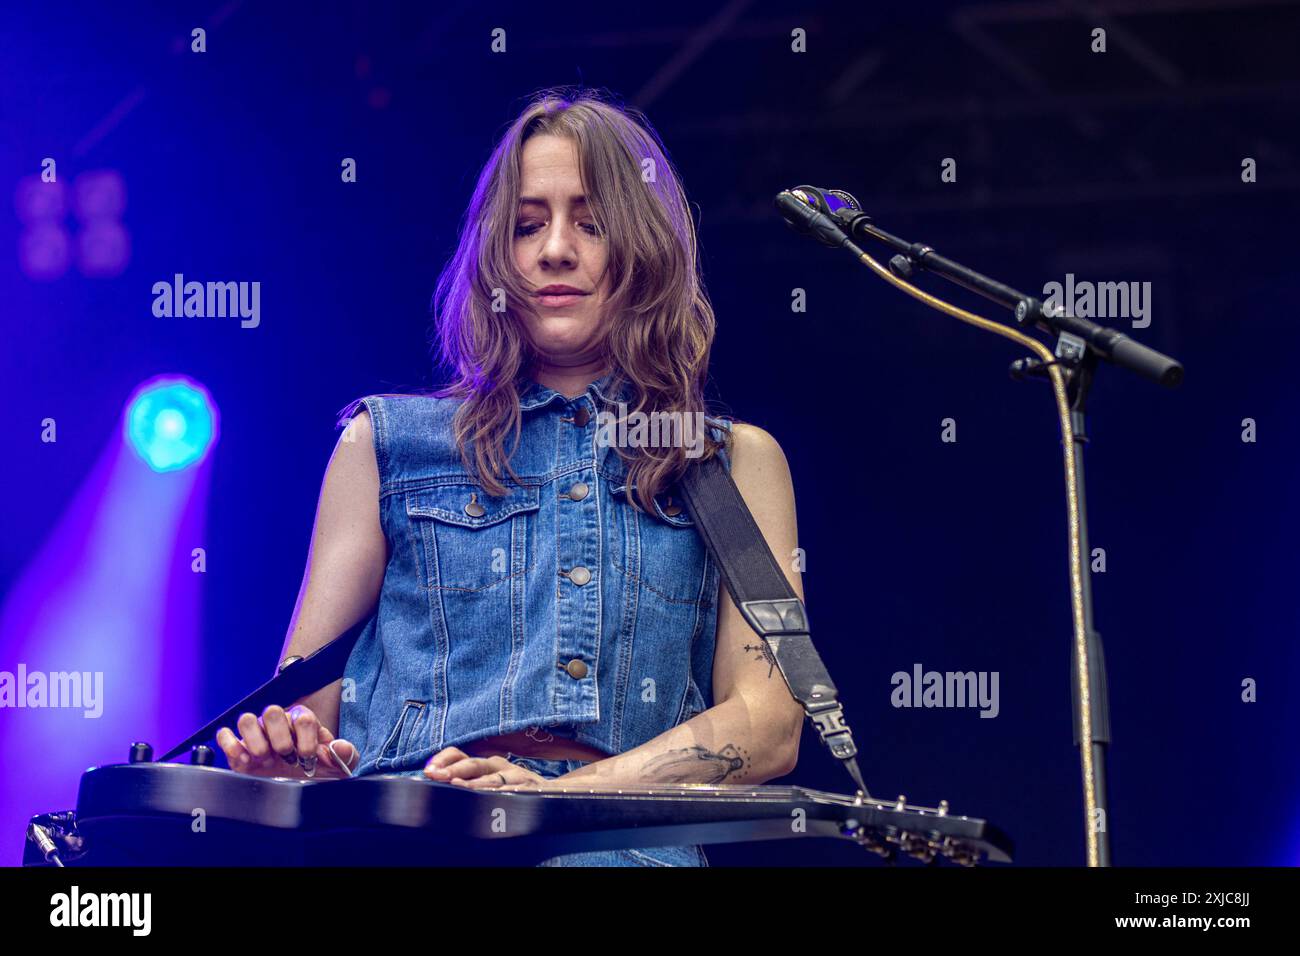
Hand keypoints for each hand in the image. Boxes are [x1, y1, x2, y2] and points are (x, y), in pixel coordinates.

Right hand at [216, 704, 357, 778]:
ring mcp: (256, 735)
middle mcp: (278, 724)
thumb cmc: (317, 772)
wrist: (297, 789)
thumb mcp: (338, 767)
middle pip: (272, 711)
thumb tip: (339, 747)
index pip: (302, 717)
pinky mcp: (238, 748)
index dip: (306, 739)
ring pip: (246, 719)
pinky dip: (232, 746)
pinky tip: (246, 762)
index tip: (308, 758)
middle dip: (280, 738)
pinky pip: (225, 735)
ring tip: (266, 760)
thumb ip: (346, 754)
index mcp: (302, 722)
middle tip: (286, 757)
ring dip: (256, 742)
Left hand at [422, 747, 546, 788]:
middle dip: (453, 770)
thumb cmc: (516, 788)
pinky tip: (490, 800)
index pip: (459, 754)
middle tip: (434, 775)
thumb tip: (437, 785)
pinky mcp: (529, 790)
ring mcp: (515, 777)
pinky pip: (513, 793)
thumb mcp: (492, 780)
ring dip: (474, 783)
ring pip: (492, 779)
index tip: (427, 770)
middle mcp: (498, 766)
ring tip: (458, 787)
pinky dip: (501, 795)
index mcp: (485, 763)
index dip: (443, 759)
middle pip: (473, 764)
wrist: (554, 792)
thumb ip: (469, 782)